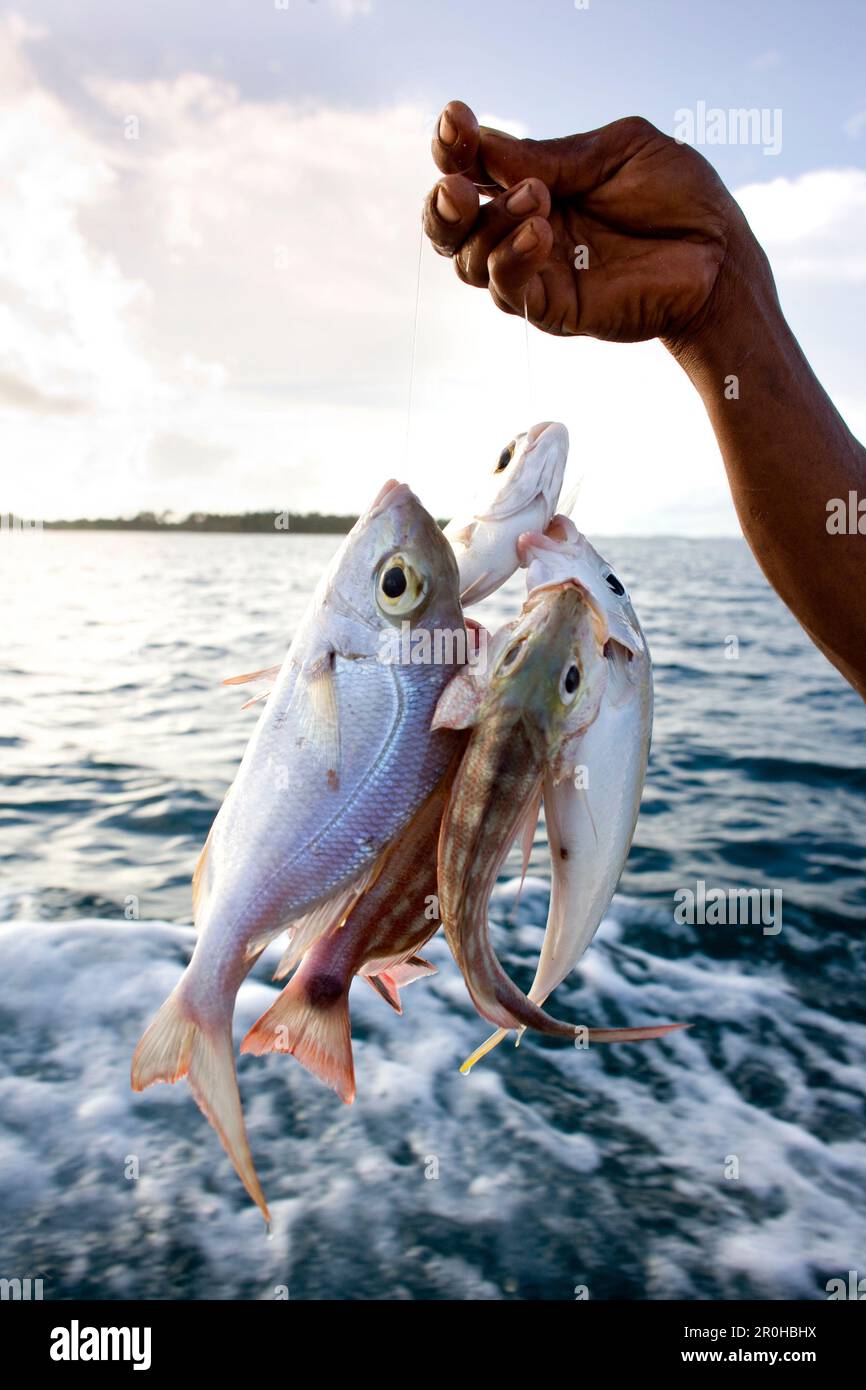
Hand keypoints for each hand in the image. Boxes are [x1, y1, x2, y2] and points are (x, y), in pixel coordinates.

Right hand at [423, 100, 756, 345]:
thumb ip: (551, 156)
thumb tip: (485, 148)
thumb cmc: (677, 197)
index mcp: (534, 185)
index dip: (453, 148)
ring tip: (539, 200)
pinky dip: (511, 260)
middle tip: (458, 186)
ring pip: (469, 263)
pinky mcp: (554, 310)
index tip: (456, 120)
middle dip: (442, 205)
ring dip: (490, 226)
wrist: (720, 251)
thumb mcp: (615, 153)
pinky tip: (540, 232)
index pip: (473, 171)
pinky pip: (509, 293)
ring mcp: (536, 273)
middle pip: (450, 228)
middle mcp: (523, 231)